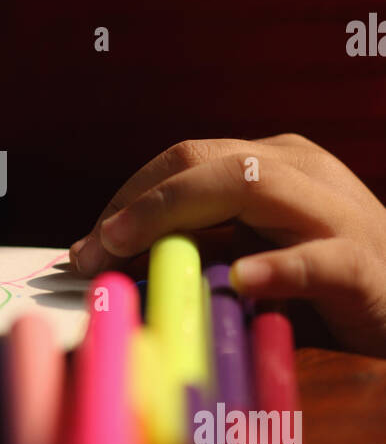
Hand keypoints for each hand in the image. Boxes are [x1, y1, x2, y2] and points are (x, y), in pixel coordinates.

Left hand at [69, 134, 385, 356]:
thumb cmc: (329, 284)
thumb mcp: (257, 254)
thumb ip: (200, 249)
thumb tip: (111, 261)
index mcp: (274, 162)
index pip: (184, 160)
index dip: (127, 197)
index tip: (86, 244)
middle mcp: (301, 172)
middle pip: (205, 161)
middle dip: (137, 203)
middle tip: (91, 251)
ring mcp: (335, 212)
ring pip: (250, 185)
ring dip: (173, 214)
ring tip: (126, 246)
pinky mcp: (362, 265)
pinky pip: (316, 260)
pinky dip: (276, 269)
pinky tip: (241, 281)